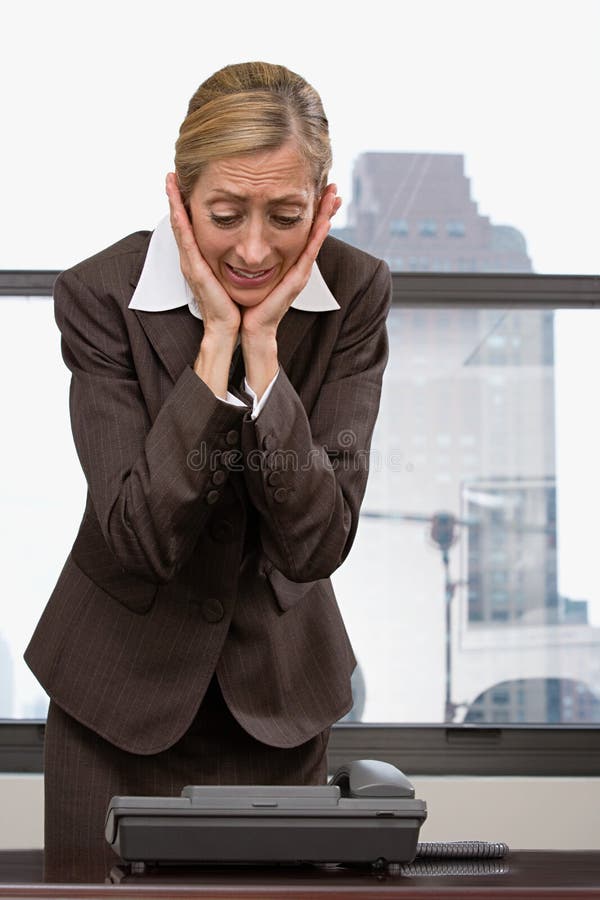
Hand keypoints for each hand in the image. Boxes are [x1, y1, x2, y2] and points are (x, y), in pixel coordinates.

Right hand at [165, 173, 240, 338]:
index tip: (183, 183)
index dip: (185, 204)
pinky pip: (186, 240)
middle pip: (181, 221)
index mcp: (201, 258)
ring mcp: (191, 263)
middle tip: (172, 174)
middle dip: (175, 197)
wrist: (227, 327)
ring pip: (179, 226)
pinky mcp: (195, 269)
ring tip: (170, 180)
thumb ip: (232, 259)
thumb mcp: (232, 275)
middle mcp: (192, 258)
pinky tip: (176, 205)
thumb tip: (243, 244)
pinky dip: (179, 221)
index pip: (191, 226)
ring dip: (173, 202)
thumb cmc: (232, 304)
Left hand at [240, 184, 341, 338]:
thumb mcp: (248, 269)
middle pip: (315, 229)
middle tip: (332, 185)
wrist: (251, 325)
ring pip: (316, 236)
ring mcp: (300, 270)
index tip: (316, 189)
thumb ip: (249, 253)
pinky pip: (310, 252)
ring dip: (326, 215)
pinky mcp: (298, 279)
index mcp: (287, 260)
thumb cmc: (248, 301)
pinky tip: (325, 221)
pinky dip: (318, 236)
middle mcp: (297, 263)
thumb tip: (238, 232)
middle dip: (324, 207)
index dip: (311, 210)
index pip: (302, 229)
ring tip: (333, 195)